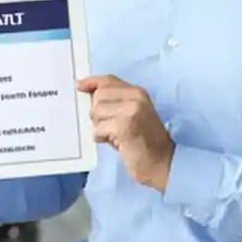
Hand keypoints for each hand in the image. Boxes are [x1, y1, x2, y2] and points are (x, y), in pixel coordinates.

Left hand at [76, 75, 174, 191]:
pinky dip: (102, 138)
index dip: (91, 82)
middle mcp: (135, 98)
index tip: (79, 86)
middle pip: (98, 97)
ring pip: (95, 112)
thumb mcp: (132, 113)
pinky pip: (98, 129)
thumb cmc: (144, 140)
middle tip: (111, 127)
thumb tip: (84, 90)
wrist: (162, 162)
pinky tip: (116, 143)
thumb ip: (114, 101)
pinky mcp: (123, 127)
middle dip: (97, 113)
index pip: (108, 80)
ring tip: (115, 135)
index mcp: (137, 92)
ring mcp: (130, 111)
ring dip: (100, 127)